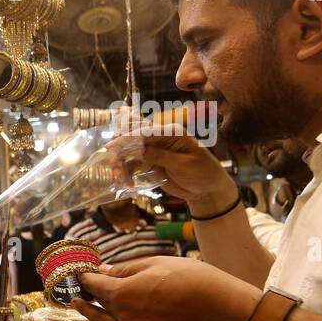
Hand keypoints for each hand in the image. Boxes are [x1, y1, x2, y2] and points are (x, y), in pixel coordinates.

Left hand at [72, 257, 259, 320]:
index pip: (95, 283)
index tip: (82, 270)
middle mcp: (123, 314)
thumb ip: (125, 269)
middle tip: (82, 283)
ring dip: (89, 314)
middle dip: (88, 291)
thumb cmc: (188, 276)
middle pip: (99, 302)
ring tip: (77, 305)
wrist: (216, 301)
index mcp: (122, 292)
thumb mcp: (153, 263)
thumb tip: (105, 271)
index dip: (86, 276)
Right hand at [106, 114, 233, 211]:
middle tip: (113, 166)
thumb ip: (161, 156)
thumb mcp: (184, 165)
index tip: (113, 146)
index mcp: (172, 133)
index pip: (146, 131)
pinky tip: (127, 184)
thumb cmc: (203, 173)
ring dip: (121, 165)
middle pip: (133, 140)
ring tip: (120, 179)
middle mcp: (160, 139)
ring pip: (129, 154)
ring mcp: (153, 152)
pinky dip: (126, 174)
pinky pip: (132, 166)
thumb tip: (138, 150)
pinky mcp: (149, 164)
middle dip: (120, 151)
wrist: (207, 189)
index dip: (128, 137)